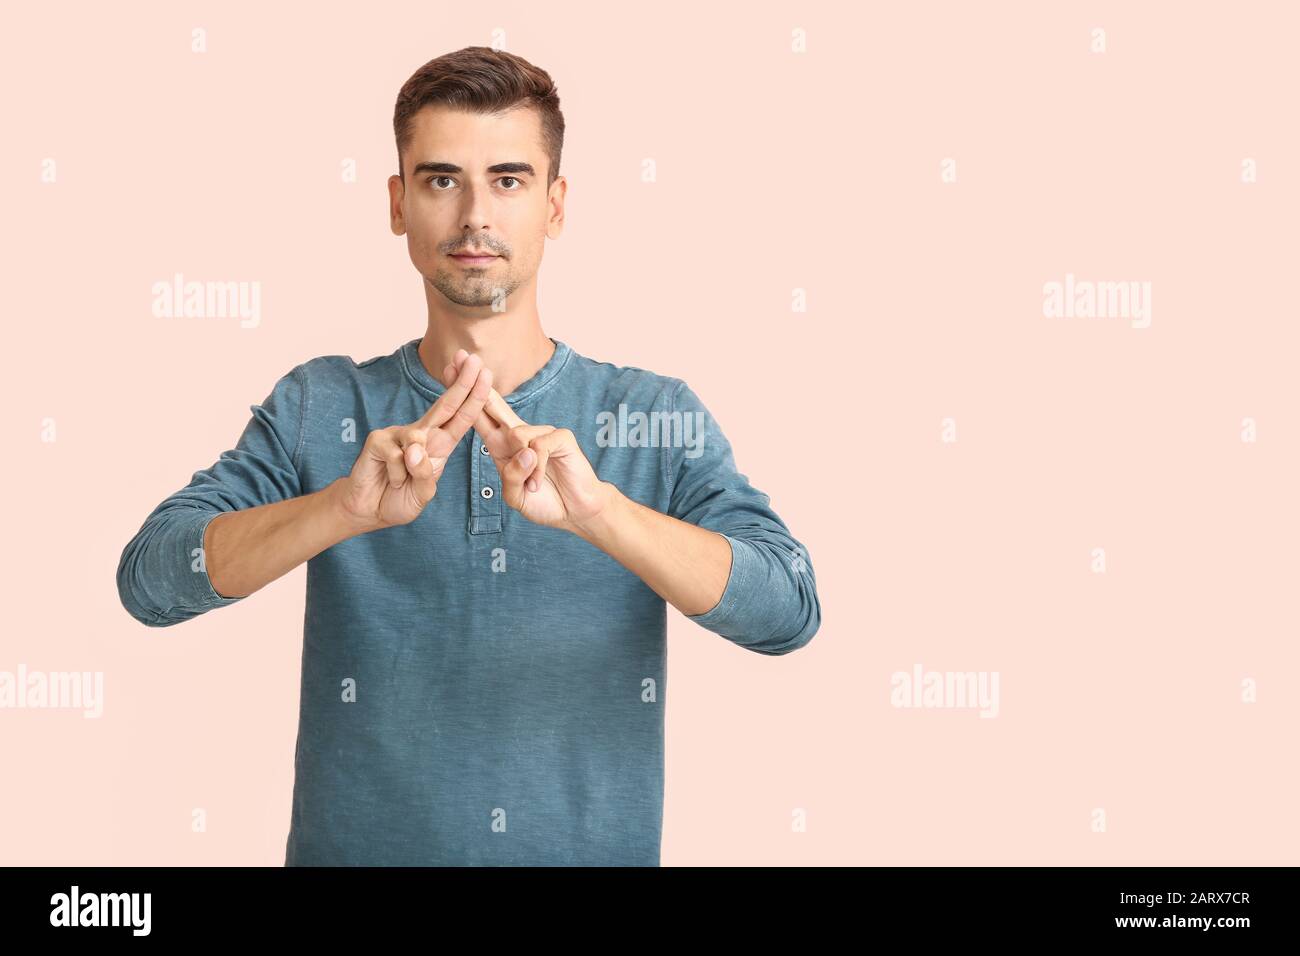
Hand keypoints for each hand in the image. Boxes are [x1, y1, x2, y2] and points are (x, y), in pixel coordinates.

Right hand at [336, 353, 491, 530]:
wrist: (370, 510)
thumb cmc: (400, 498)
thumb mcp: (423, 493)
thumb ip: (424, 475)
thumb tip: (414, 449)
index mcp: (440, 445)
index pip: (461, 418)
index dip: (474, 397)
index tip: (486, 374)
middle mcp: (422, 434)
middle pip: (445, 406)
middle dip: (463, 383)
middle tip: (476, 360)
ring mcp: (398, 434)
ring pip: (416, 440)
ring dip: (414, 468)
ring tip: (403, 482)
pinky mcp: (378, 440)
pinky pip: (395, 456)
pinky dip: (396, 475)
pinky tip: (391, 480)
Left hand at [439, 350, 610, 532]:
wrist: (575, 511)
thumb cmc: (544, 501)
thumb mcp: (515, 495)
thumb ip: (510, 476)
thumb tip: (524, 450)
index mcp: (502, 445)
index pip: (479, 415)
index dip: (465, 393)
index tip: (449, 369)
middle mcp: (519, 434)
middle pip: (494, 403)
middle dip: (477, 382)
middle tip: (463, 356)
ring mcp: (542, 432)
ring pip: (516, 435)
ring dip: (521, 469)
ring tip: (531, 487)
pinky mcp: (561, 437)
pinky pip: (539, 448)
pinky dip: (536, 471)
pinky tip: (538, 484)